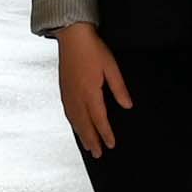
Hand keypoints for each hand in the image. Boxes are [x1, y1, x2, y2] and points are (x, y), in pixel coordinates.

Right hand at [55, 26, 132, 158]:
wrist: (72, 36)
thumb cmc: (92, 49)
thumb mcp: (111, 67)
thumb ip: (119, 88)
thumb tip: (127, 105)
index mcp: (90, 92)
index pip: (99, 119)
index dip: (106, 133)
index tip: (111, 145)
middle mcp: (77, 96)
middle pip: (85, 124)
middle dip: (92, 140)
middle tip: (98, 154)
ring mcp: (68, 94)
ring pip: (75, 120)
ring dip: (82, 135)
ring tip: (88, 146)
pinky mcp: (63, 89)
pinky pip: (68, 112)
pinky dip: (73, 123)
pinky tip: (76, 126)